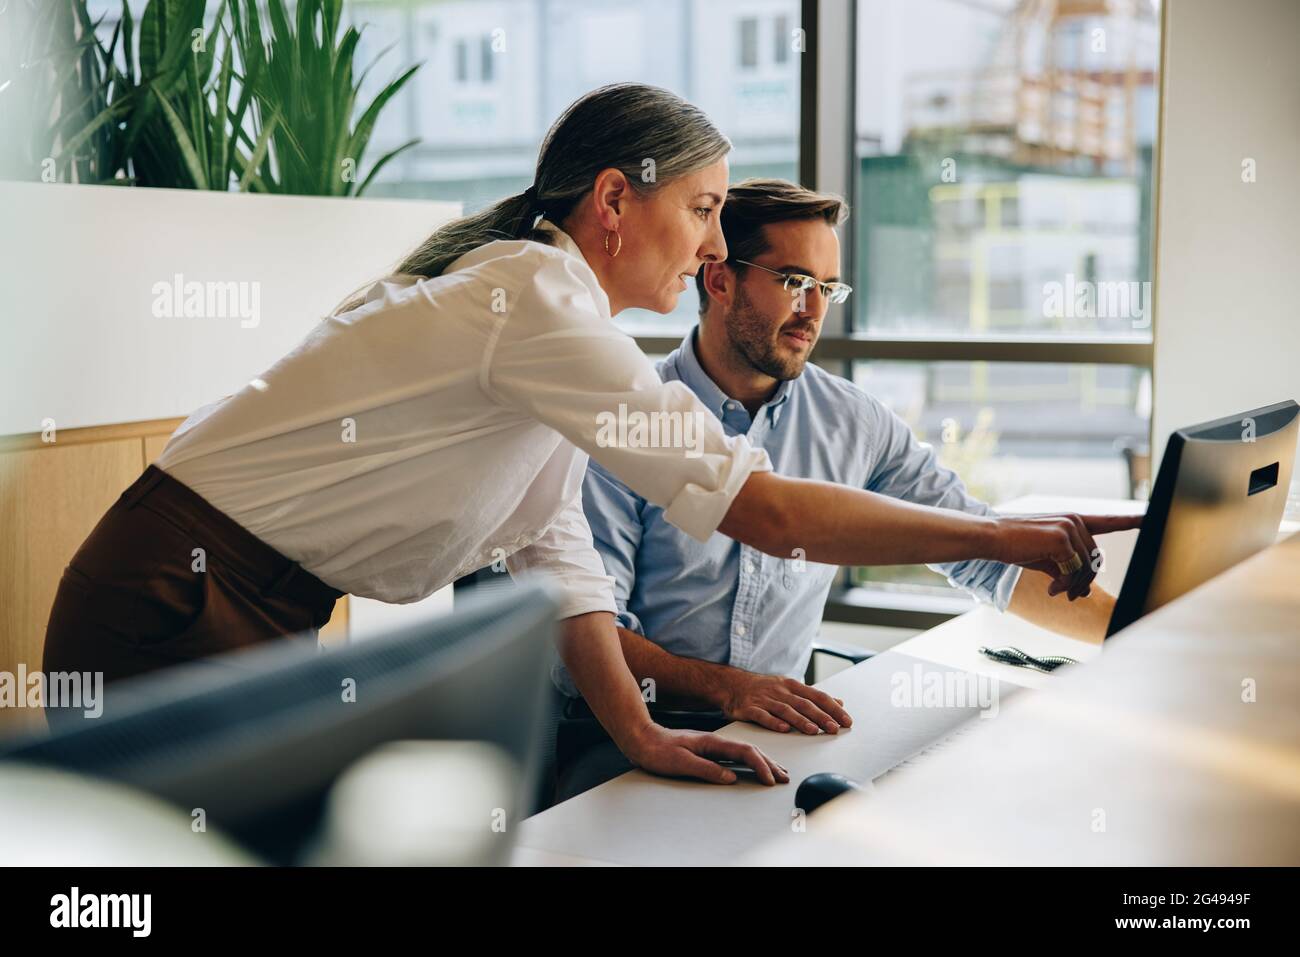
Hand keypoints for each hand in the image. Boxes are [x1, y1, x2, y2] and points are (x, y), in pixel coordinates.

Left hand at [621, 724, 789, 785]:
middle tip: (784, 777)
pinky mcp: (708, 751)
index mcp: (712, 742)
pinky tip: (752, 766)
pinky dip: (750, 761)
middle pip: (750, 751)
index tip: (770, 779)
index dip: (760, 766)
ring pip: (745, 752)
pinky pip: (735, 756)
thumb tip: (730, 777)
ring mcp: (712, 745)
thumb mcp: (681, 763)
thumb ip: (706, 769)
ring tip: (777, 771)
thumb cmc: (657, 750)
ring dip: (763, 762)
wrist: (641, 739)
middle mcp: (715, 742)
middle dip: (769, 764)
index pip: (745, 752)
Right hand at [717, 671, 851, 734]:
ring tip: (814, 731)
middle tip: (835, 728)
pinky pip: (762, 716)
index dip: (833, 708)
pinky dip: (774, 722)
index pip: (817, 696)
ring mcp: (764, 699)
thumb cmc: (764, 688)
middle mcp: (780, 691)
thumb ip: (814, 696)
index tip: (846, 721)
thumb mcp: (790, 688)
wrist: (732, 684)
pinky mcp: (749, 708)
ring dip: (801, 721)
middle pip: (804, 704)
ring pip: (786, 710)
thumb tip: (839, 702)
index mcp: (792, 685)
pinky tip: (783, 729)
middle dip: (821, 716)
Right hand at [991, 513, 1141, 599]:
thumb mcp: (1047, 559)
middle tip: (1069, 596)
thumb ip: (1068, 570)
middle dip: (1083, 582)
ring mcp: (1070, 527)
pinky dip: (1064, 585)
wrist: (992, 538)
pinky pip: (1074, 570)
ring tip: (1056, 591)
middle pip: (1095, 559)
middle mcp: (1075, 520)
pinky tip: (1050, 589)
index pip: (1110, 521)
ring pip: (1086, 567)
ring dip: (1073, 586)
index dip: (1132, 520)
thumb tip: (1084, 592)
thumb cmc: (1016, 547)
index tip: (1151, 518)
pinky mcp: (1062, 538)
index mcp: (1074, 521)